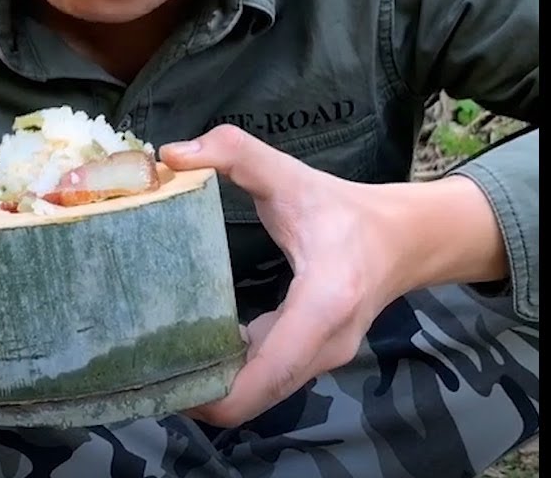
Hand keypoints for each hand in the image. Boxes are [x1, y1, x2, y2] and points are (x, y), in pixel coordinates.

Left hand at [159, 125, 505, 427]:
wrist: (405, 239)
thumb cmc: (344, 209)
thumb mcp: (290, 174)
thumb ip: (232, 153)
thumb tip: (170, 155)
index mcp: (324, 303)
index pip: (271, 373)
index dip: (219, 394)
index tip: (167, 380)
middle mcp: (326, 345)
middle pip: (258, 398)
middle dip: (202, 396)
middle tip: (145, 371)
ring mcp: (323, 359)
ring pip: (262, 395)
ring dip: (215, 389)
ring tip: (160, 364)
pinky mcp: (313, 360)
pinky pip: (268, 381)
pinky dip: (232, 377)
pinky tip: (194, 352)